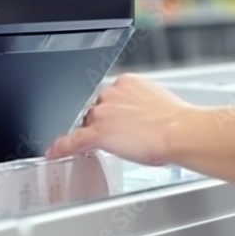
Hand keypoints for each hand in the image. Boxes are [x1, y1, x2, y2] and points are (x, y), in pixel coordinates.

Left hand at [46, 73, 194, 165]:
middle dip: (105, 122)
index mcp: (126, 82)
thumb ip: (140, 105)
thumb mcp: (157, 102)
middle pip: (96, 109)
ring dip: (96, 133)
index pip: (108, 97)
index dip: (112, 111)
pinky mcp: (98, 133)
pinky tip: (54, 153)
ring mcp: (103, 113)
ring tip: (119, 145)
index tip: (119, 119)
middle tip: (124, 136)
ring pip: (88, 123)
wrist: (179, 132)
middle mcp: (111, 93)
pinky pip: (74, 141)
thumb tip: (140, 118)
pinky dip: (62, 147)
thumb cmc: (176, 122)